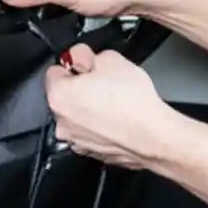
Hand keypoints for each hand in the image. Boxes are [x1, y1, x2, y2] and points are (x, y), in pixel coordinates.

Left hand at [45, 44, 181, 169]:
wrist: (153, 136)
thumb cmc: (131, 100)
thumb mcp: (111, 59)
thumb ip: (86, 54)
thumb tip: (80, 56)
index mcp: (58, 96)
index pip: (54, 72)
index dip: (73, 66)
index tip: (88, 66)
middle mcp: (61, 121)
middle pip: (64, 96)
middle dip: (80, 88)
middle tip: (105, 84)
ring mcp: (76, 141)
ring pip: (77, 116)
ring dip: (89, 109)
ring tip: (115, 103)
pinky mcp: (92, 153)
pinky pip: (90, 133)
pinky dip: (99, 127)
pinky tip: (118, 120)